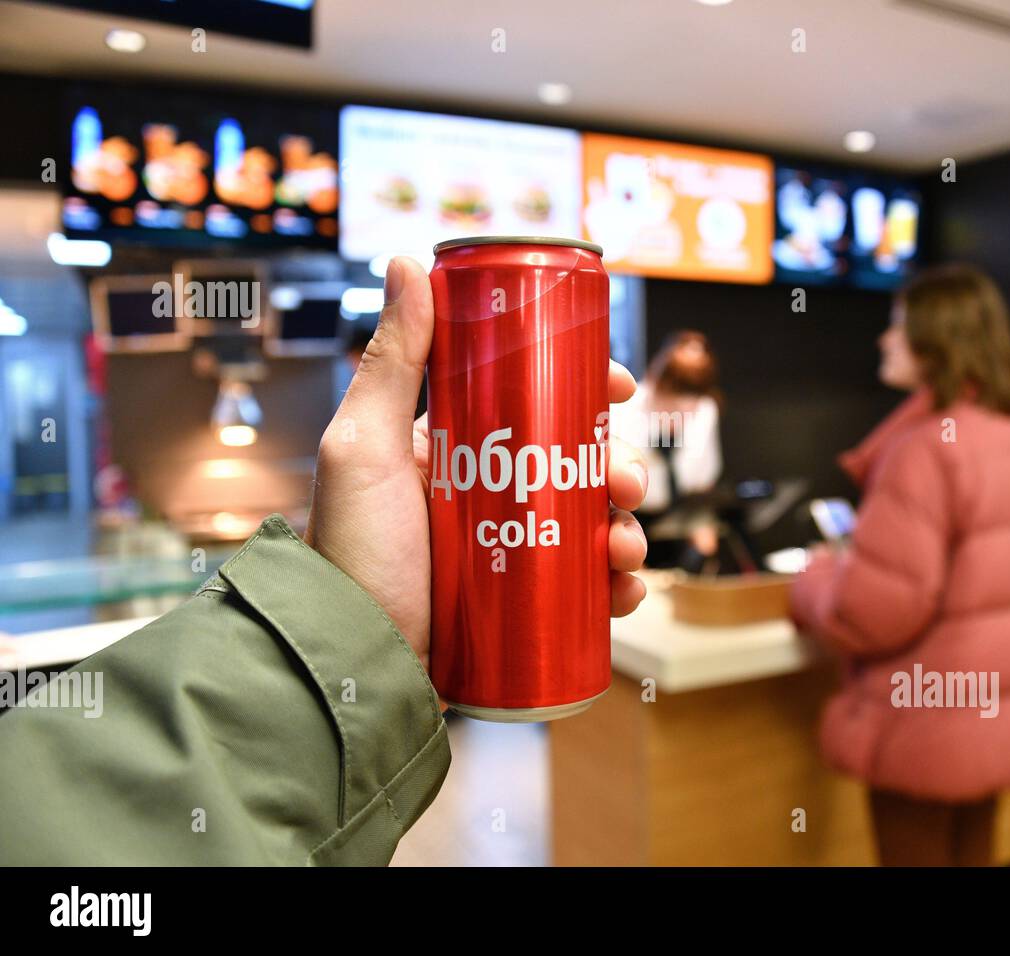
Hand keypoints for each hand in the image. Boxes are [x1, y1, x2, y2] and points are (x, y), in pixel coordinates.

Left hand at [305, 256, 648, 672]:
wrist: (351, 665)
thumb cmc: (350, 554)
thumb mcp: (363, 450)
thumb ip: (391, 363)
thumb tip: (409, 262)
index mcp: (451, 449)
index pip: (530, 400)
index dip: (582, 387)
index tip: (618, 383)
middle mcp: (484, 495)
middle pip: (574, 462)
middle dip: (616, 464)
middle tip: (625, 480)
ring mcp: (507, 551)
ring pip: (590, 523)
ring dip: (627, 527)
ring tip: (624, 546)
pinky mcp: (523, 607)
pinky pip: (586, 589)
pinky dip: (616, 586)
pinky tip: (622, 590)